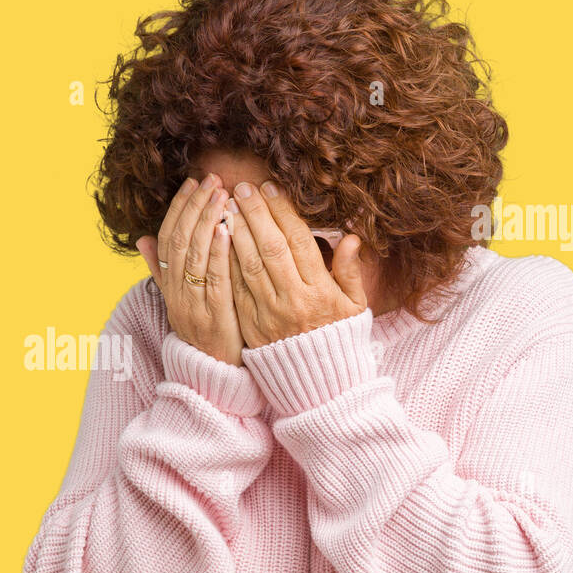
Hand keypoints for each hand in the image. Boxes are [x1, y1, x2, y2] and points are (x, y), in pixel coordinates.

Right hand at [135, 173, 244, 365]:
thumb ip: (161, 270)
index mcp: (168, 287)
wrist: (211, 377)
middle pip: (179, 242)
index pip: (167, 239)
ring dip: (207, 222)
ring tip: (221, 194)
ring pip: (194, 257)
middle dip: (195, 207)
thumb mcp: (177, 300)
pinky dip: (217, 253)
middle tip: (210, 179)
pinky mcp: (214, 317)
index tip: (192, 182)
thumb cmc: (201, 334)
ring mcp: (193, 305)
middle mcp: (176, 294)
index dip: (178, 209)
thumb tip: (141, 239)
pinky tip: (226, 230)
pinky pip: (213, 280)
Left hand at [224, 181, 368, 347]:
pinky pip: (234, 288)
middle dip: (254, 215)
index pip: (298, 242)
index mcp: (320, 292)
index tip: (269, 188)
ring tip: (227, 207)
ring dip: (235, 234)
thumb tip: (351, 238)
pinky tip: (218, 240)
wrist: (317, 384)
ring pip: (247, 266)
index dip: (281, 212)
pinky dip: (225, 262)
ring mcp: (268, 315)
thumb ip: (350, 271)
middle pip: (269, 249)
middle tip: (241, 189)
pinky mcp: (249, 326)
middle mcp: (292, 301)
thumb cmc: (338, 335)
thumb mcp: (354, 305)